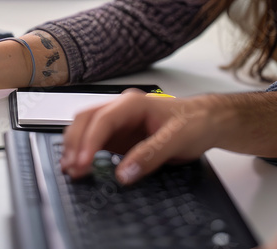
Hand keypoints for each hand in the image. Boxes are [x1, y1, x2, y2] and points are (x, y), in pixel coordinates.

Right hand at [60, 90, 221, 183]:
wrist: (206, 122)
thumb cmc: (194, 122)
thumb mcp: (177, 139)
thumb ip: (151, 155)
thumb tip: (124, 172)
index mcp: (133, 103)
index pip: (103, 119)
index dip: (90, 141)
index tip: (83, 162)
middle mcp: (121, 110)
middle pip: (86, 120)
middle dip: (75, 143)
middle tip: (72, 168)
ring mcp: (118, 123)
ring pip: (86, 129)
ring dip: (75, 148)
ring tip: (71, 170)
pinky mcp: (119, 137)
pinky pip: (94, 143)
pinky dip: (84, 154)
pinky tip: (80, 168)